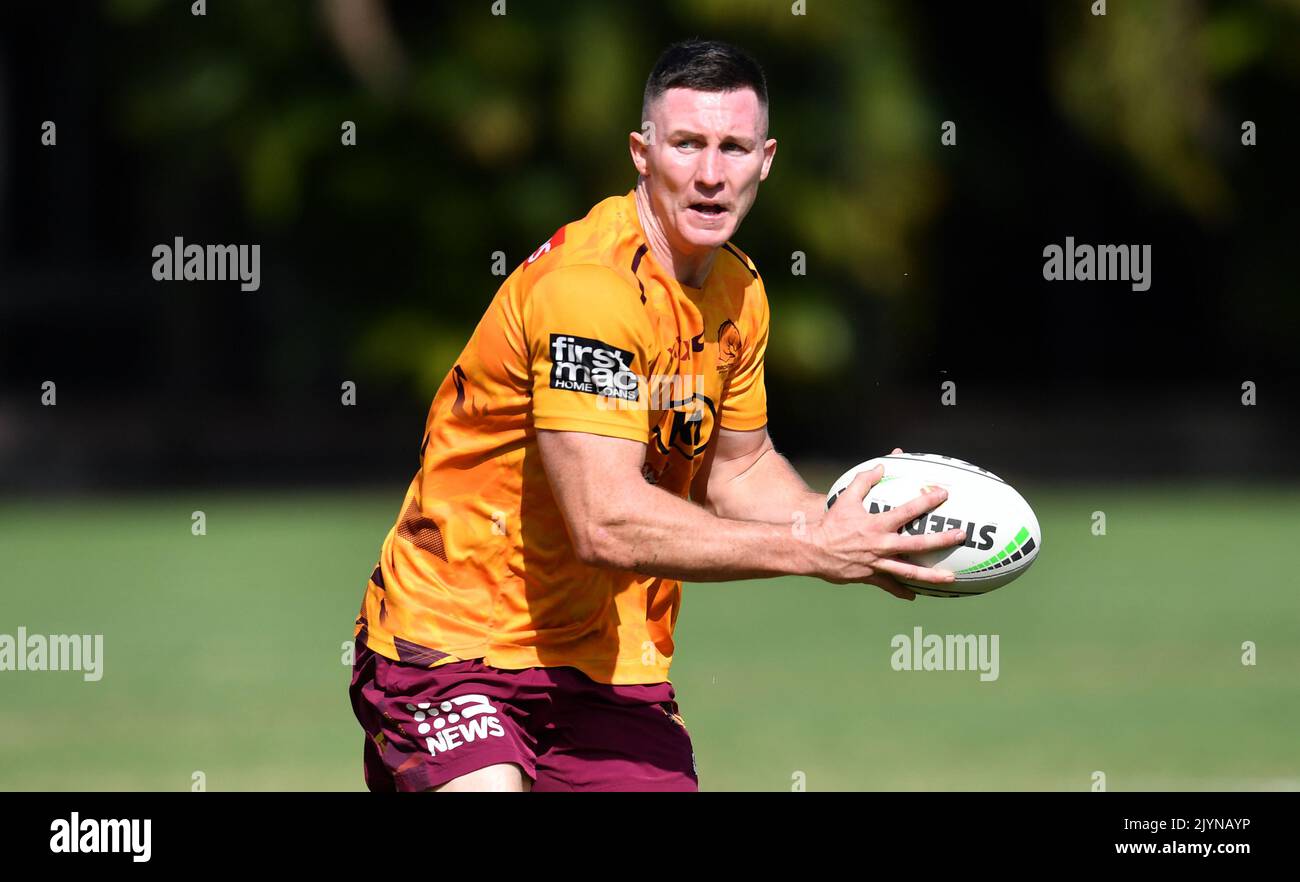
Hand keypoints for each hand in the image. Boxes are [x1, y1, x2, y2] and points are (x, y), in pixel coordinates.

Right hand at [814, 449, 965, 600]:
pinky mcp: (870, 577)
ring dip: (932, 575)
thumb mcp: (846, 498)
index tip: (944, 494)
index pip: (908, 511)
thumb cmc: (830, 523)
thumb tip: (883, 465)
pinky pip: (890, 585)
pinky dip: (902, 591)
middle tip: (960, 536)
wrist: (812, 550)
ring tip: (951, 577)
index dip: (927, 501)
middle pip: (918, 544)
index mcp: (878, 524)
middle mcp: (882, 545)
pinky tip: (914, 596)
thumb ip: (865, 481)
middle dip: (941, 540)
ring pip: (909, 571)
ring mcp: (878, 563)